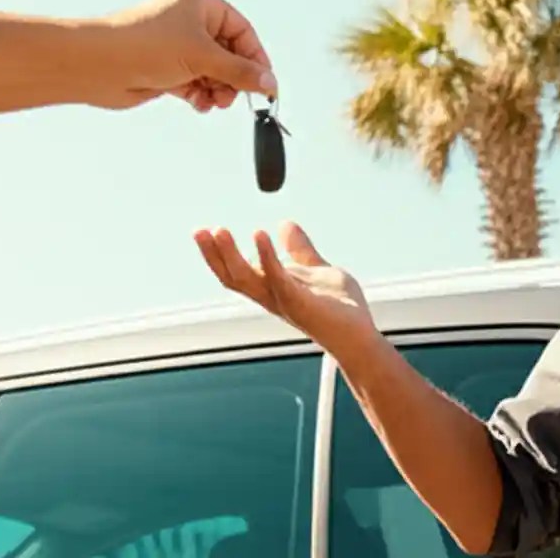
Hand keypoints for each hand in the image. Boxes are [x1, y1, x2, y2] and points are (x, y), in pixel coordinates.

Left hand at [100, 0, 276, 111]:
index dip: (255, 57)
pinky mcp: (165, 68)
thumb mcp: (202, 57)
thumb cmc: (145, 46)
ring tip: (215, 102)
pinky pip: (195, 82)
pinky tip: (199, 104)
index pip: (241, 30)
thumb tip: (270, 84)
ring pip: (212, 71)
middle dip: (234, 77)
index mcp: (200, 3)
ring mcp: (176, 46)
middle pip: (228, 53)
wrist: (98, 65)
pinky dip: (201, 94)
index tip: (265, 84)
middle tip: (234, 97)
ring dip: (218, 89)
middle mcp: (189, 21)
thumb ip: (239, 72)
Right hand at [194, 221, 375, 351]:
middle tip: (199, 231)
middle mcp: (271, 296)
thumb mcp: (315, 268)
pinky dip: (267, 256)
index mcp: (271, 288)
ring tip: (219, 231)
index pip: (236, 271)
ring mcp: (283, 300)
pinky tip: (260, 234)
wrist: (360, 334)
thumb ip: (299, 249)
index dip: (218, 254)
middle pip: (232, 277)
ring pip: (247, 279)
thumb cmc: (338, 307)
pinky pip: (278, 278)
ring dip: (230, 255)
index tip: (205, 231)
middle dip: (214, 254)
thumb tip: (284, 224)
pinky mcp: (300, 302)